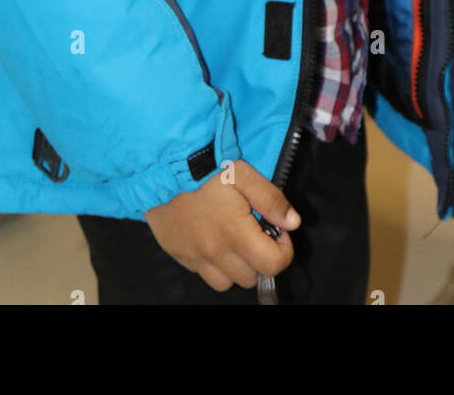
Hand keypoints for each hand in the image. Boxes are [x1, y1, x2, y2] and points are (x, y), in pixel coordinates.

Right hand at [143, 159, 300, 292]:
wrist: (159, 170)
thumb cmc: (203, 170)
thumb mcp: (242, 174)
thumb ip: (271, 199)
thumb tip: (294, 223)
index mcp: (235, 233)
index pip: (272, 265)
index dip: (283, 250)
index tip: (276, 230)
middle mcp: (216, 253)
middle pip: (251, 277)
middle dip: (259, 258)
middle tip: (254, 232)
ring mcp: (196, 258)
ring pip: (227, 282)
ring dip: (236, 267)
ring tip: (233, 240)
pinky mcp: (181, 257)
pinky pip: (204, 274)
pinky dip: (214, 265)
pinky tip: (212, 240)